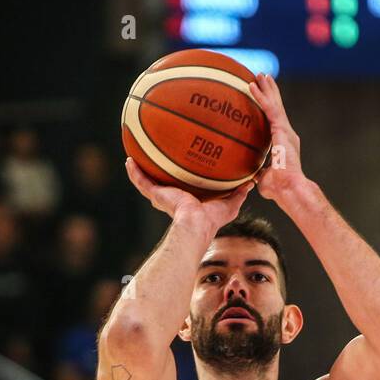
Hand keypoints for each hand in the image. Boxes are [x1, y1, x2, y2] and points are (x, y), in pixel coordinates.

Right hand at [125, 157, 252, 229]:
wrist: (197, 224)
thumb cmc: (212, 220)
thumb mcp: (230, 204)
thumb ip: (239, 193)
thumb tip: (251, 182)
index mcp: (187, 200)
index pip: (182, 188)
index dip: (180, 179)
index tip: (180, 167)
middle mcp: (172, 198)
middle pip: (162, 183)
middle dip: (158, 172)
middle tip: (155, 157)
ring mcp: (162, 196)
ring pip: (147, 181)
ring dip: (140, 169)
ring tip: (134, 155)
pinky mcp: (156, 195)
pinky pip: (141, 181)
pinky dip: (134, 172)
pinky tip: (129, 160)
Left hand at [248, 74, 310, 203]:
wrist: (289, 188)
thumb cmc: (279, 188)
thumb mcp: (263, 179)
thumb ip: (257, 174)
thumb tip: (247, 178)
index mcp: (283, 142)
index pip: (275, 120)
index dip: (270, 107)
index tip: (264, 96)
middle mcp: (287, 133)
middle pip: (277, 107)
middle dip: (270, 91)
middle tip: (263, 77)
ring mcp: (285, 130)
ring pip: (274, 104)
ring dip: (266, 88)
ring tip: (259, 75)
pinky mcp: (282, 129)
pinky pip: (269, 109)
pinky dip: (260, 96)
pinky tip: (251, 86)